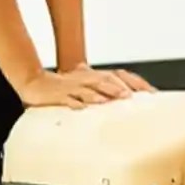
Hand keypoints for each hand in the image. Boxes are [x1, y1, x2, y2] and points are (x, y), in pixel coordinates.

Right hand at [17, 65, 152, 109]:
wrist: (35, 83)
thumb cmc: (63, 88)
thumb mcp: (86, 87)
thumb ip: (104, 92)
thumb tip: (127, 99)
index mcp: (94, 77)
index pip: (119, 76)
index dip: (135, 82)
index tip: (150, 93)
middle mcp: (85, 79)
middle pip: (106, 80)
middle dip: (119, 88)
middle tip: (132, 97)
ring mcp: (72, 86)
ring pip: (89, 88)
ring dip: (100, 94)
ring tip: (111, 100)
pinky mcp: (58, 95)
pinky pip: (68, 98)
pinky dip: (75, 102)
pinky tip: (82, 108)